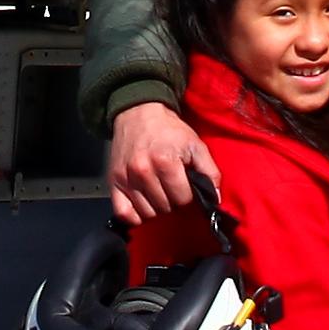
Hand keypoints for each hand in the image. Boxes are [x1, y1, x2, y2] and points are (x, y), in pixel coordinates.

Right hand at [106, 97, 208, 223]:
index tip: (186, 186)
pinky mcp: (114, 181)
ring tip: (159, 194)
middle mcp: (143, 171)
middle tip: (173, 188)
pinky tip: (144, 205)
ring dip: (156, 208)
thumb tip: (215, 199)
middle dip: (173, 202)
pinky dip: (135, 216)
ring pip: (147, 213)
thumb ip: (209, 171)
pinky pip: (124, 214)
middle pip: (165, 208)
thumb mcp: (195, 144)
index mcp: (165, 161)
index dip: (188, 195)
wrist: (138, 112)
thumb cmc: (169, 130)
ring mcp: (126, 178)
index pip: (183, 199)